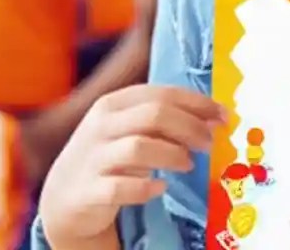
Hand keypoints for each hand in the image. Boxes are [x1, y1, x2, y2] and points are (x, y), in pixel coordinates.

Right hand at [37, 85, 224, 245]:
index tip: (223, 116)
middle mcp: (101, 126)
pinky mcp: (90, 190)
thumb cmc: (108, 157)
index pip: (161, 93)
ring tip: (188, 164)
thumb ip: (162, 122)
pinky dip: (145, 188)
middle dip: (190, 127)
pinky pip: (121, 188)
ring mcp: (93, 158)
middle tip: (209, 143)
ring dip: (172, 155)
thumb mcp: (128, 130)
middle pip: (153, 115)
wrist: (65, 196)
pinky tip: (160, 188)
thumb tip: (211, 119)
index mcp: (113, 104)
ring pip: (139, 148)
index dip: (197, 103)